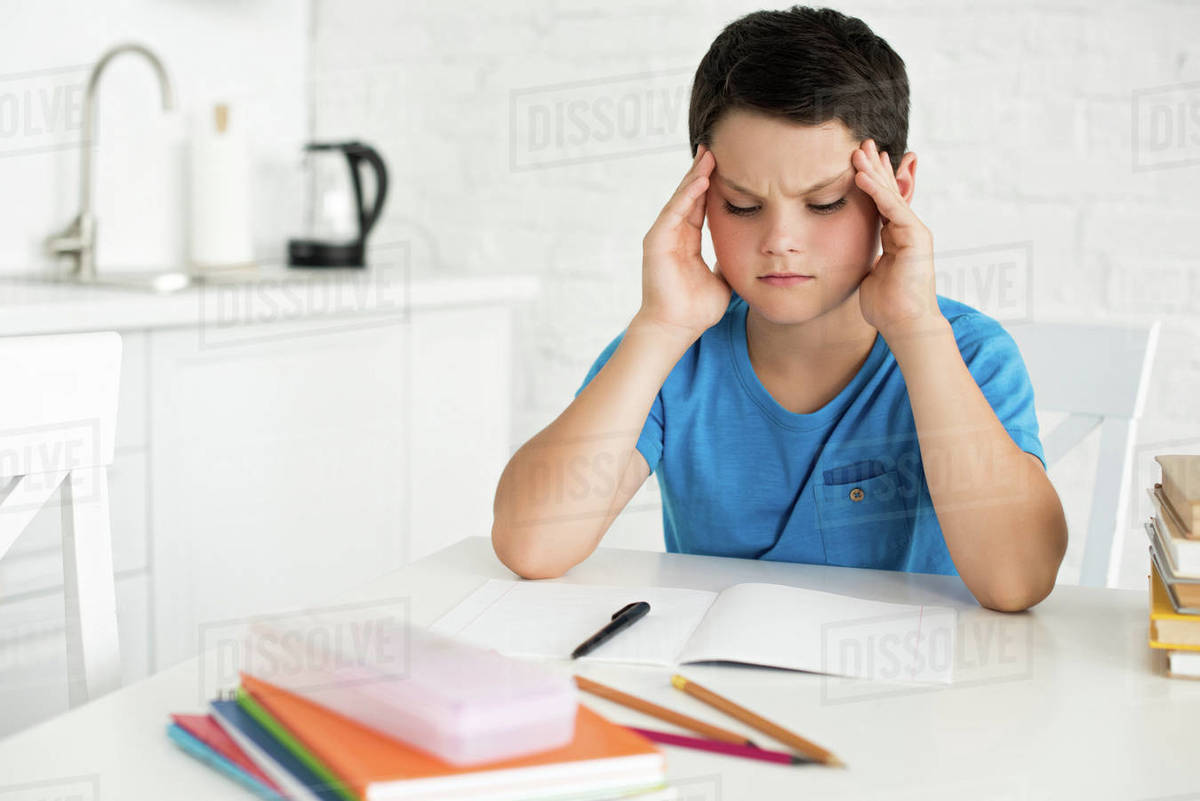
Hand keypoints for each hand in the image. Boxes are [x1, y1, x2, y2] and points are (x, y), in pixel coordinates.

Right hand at [636, 143, 731, 344]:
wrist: (676, 328)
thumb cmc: (696, 309)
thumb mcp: (722, 278)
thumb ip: (729, 261)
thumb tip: (749, 252)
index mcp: (687, 242)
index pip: (701, 206)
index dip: (713, 186)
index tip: (727, 165)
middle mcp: (673, 235)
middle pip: (689, 196)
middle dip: (703, 171)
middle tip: (716, 146)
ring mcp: (663, 237)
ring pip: (681, 199)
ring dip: (695, 176)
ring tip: (710, 154)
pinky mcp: (656, 242)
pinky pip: (674, 211)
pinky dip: (686, 195)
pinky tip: (700, 179)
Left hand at [852, 139, 940, 339]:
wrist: (905, 324)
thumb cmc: (886, 306)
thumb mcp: (869, 273)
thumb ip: (864, 257)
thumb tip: (846, 254)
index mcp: (896, 238)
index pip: (883, 202)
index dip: (872, 181)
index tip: (859, 162)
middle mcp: (907, 230)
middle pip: (889, 192)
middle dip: (875, 167)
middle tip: (862, 143)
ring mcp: (914, 232)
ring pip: (891, 195)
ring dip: (873, 171)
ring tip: (858, 151)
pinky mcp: (916, 237)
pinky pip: (893, 208)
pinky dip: (877, 191)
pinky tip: (862, 176)